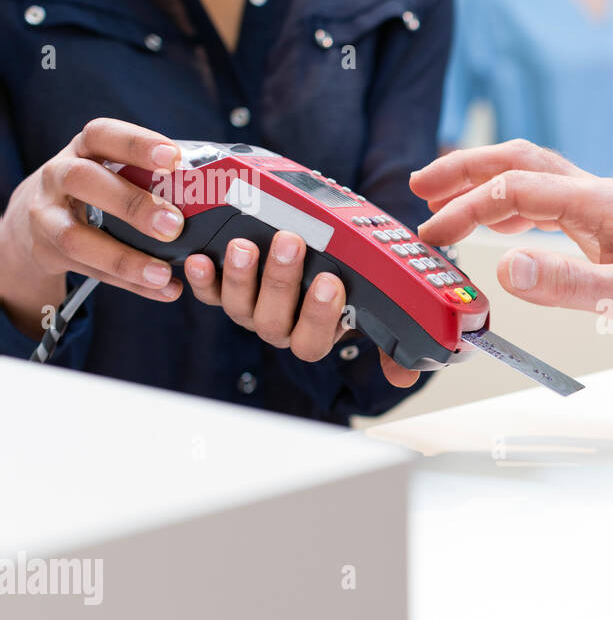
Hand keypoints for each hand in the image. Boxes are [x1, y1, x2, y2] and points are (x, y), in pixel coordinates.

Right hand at [0, 118, 184, 336]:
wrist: (38, 217)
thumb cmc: (99, 187)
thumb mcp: (113, 168)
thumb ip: (153, 174)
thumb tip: (220, 181)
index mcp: (84, 148)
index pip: (102, 134)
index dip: (136, 144)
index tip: (174, 158)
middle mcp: (58, 176)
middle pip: (83, 180)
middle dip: (130, 203)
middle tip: (174, 225)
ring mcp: (46, 215)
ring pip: (75, 237)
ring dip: (124, 258)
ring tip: (164, 273)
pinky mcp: (48, 251)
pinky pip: (88, 272)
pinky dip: (129, 284)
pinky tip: (164, 291)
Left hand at [183, 236, 416, 385]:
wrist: (319, 252)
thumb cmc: (348, 279)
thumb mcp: (375, 309)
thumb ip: (390, 340)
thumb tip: (404, 376)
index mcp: (315, 336)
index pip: (314, 340)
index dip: (319, 315)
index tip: (331, 281)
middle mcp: (280, 327)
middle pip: (273, 319)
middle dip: (281, 281)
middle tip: (290, 243)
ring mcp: (250, 310)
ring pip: (240, 306)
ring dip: (241, 276)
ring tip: (245, 245)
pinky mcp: (224, 291)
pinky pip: (209, 293)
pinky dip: (203, 278)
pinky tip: (202, 258)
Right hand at [410, 140, 612, 347]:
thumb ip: (568, 285)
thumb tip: (507, 269)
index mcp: (601, 203)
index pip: (516, 187)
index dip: (466, 207)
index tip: (434, 234)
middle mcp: (600, 195)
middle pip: (520, 161)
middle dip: (466, 169)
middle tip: (421, 186)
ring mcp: (605, 207)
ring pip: (534, 177)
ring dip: (486, 184)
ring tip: (446, 203)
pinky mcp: (610, 225)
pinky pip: (551, 201)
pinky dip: (515, 206)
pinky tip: (503, 226)